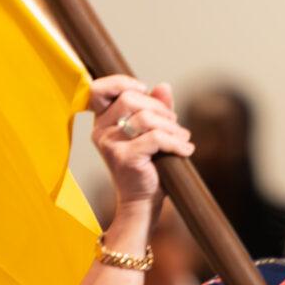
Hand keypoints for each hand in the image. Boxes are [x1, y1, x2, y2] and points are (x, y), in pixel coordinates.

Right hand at [87, 75, 191, 205]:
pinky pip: (156, 138)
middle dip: (160, 107)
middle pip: (130, 98)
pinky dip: (176, 143)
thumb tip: (163, 86)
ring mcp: (111, 145)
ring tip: (181, 139)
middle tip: (174, 123)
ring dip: (172, 127)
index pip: (99, 89)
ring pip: (146, 118)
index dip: (122, 82)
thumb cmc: (147, 165)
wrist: (142, 202)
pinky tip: (185, 150)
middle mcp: (101, 131)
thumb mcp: (152, 131)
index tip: (144, 90)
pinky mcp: (125, 158)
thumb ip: (155, 107)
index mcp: (102, 121)